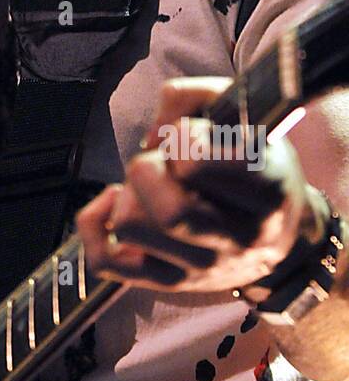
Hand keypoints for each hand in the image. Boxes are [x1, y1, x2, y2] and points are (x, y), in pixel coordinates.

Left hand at [76, 77, 323, 295]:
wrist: (284, 229)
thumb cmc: (255, 161)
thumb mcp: (241, 113)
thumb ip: (193, 97)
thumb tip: (154, 137)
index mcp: (266, 191)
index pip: (196, 165)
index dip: (182, 139)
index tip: (190, 138)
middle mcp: (240, 239)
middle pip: (167, 209)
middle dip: (147, 170)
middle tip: (162, 162)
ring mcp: (204, 268)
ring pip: (131, 228)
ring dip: (126, 195)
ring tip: (148, 186)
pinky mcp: (171, 283)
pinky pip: (106, 261)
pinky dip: (94, 224)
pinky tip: (114, 203)